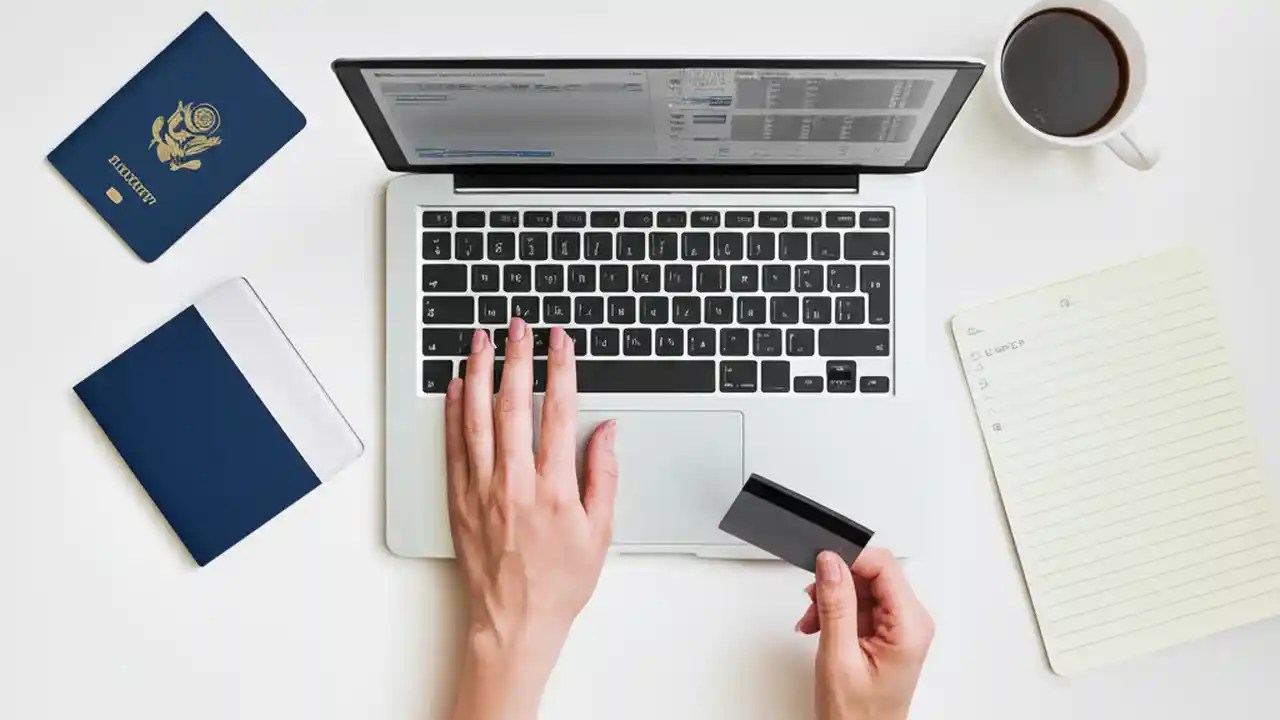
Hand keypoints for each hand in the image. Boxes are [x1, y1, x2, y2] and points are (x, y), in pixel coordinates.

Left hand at [445, 318, 618, 719]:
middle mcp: (514, 484)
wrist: (514, 623)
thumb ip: (604, 476)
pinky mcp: (458, 501)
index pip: (558, 413)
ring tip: (481, 341)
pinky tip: (457, 387)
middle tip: (519, 327)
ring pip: (477, 419)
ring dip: (480, 374)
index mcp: (554, 490)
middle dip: (518, 359)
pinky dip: (453, 413)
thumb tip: (605, 431)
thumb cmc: (559, 583)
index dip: (561, 370)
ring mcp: (481, 491)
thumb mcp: (600, 532)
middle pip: (514, 405)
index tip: (561, 342)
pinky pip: (453, 447)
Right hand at [796, 549, 934, 719]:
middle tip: (812, 603)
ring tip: (813, 622)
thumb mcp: (838, 656)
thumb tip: (830, 563)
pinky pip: (862, 606)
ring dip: (833, 599)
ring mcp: (901, 628)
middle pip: (872, 575)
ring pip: (863, 588)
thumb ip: (836, 605)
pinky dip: (837, 612)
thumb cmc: (858, 715)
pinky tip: (820, 627)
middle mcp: (912, 623)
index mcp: (909, 626)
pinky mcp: (889, 633)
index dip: (849, 559)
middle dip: (837, 584)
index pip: (883, 565)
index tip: (821, 566)